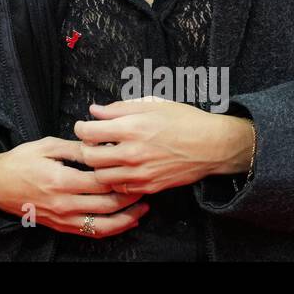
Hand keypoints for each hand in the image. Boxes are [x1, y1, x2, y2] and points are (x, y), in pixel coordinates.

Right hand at [0, 136, 146, 237]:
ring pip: (103, 226)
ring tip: (143, 209)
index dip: (120, 175)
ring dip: (126, 218)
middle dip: (130, 197)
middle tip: (146, 186)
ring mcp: (63, 219)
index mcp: (60, 180)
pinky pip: (91, 233)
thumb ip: (76, 148)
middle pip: (106, 205)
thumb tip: (101, 146)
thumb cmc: (20, 161)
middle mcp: (63, 204)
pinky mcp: (62, 227)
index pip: (99, 181)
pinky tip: (125, 221)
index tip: (134, 165)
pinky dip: (111, 229)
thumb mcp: (46, 146)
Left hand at [74, 99, 253, 194]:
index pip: (88, 132)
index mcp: (131, 128)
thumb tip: (94, 111)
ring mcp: (141, 173)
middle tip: (92, 142)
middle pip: (89, 157)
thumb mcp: (151, 104)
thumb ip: (119, 108)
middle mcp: (133, 153)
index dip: (81, 127)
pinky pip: (119, 189)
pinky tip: (121, 169)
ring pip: (101, 177)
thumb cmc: (183, 120)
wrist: (212, 145)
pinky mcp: (149, 187)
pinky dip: (115, 181)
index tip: (84, 126)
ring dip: (99, 167)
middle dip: (86, 148)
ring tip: (106, 156)